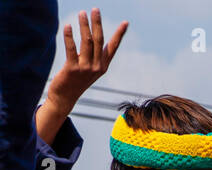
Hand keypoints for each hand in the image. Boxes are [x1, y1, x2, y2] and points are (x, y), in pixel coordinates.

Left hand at [38, 10, 128, 141]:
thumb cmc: (75, 80)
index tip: (125, 23)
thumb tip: (90, 37)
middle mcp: (97, 67)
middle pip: (99, 41)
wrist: (65, 97)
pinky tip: (68, 26)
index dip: (119, 34)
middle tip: (95, 9)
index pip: (113, 47)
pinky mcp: (72, 69)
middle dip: (97, 24)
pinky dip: (69, 37)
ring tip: (81, 13)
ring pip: (87, 43)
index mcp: (103, 66)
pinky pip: (71, 49)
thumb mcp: (86, 67)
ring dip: (84, 26)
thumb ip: (89, 54)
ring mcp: (86, 68)